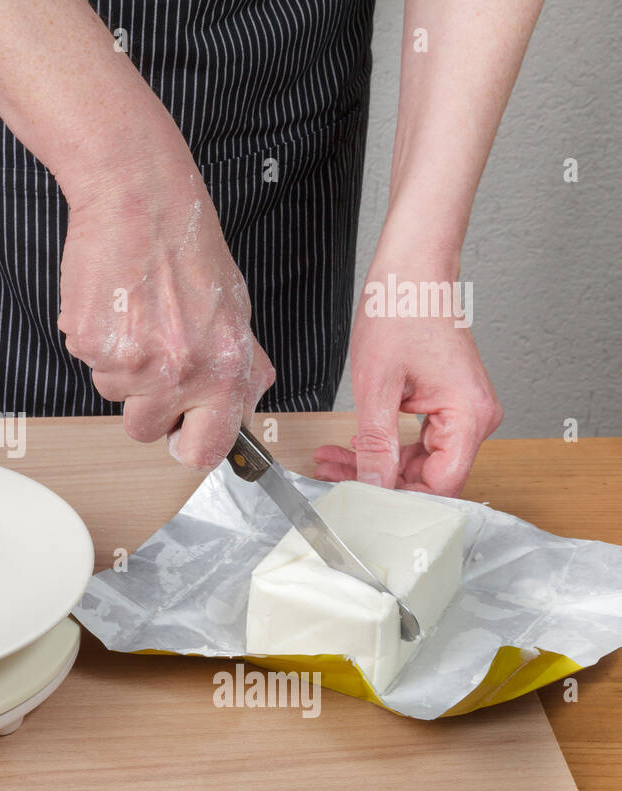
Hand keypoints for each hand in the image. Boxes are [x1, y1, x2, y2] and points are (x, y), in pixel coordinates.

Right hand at [57, 143, 274, 469]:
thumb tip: (236, 407)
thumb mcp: (235, 308)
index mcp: (224, 367)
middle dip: (142, 406)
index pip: (205, 449)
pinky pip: (87, 360)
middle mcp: (180, 371)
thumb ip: (236, 365)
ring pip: (113, 392)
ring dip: (118, 363)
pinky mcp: (90, 343)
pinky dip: (94, 335)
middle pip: (146, 429)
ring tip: (134, 312)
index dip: (188, 444)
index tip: (180, 431)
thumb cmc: (187, 244)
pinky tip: (113, 301)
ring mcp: (131, 361)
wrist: (139, 198)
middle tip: (149, 358)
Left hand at [314, 253, 502, 496]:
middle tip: (331, 475)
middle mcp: (476, 417)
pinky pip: (419, 440)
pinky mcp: (449, 403)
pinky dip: (386, 444)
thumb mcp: (376, 386)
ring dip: (376, 463)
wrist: (411, 271)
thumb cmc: (400, 312)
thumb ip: (376, 443)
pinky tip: (353, 444)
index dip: (399, 498)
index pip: (440, 484)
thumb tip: (373, 486)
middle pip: (430, 475)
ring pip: (420, 460)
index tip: (360, 501)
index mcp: (470, 415)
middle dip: (379, 480)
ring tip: (331, 458)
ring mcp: (464, 410)